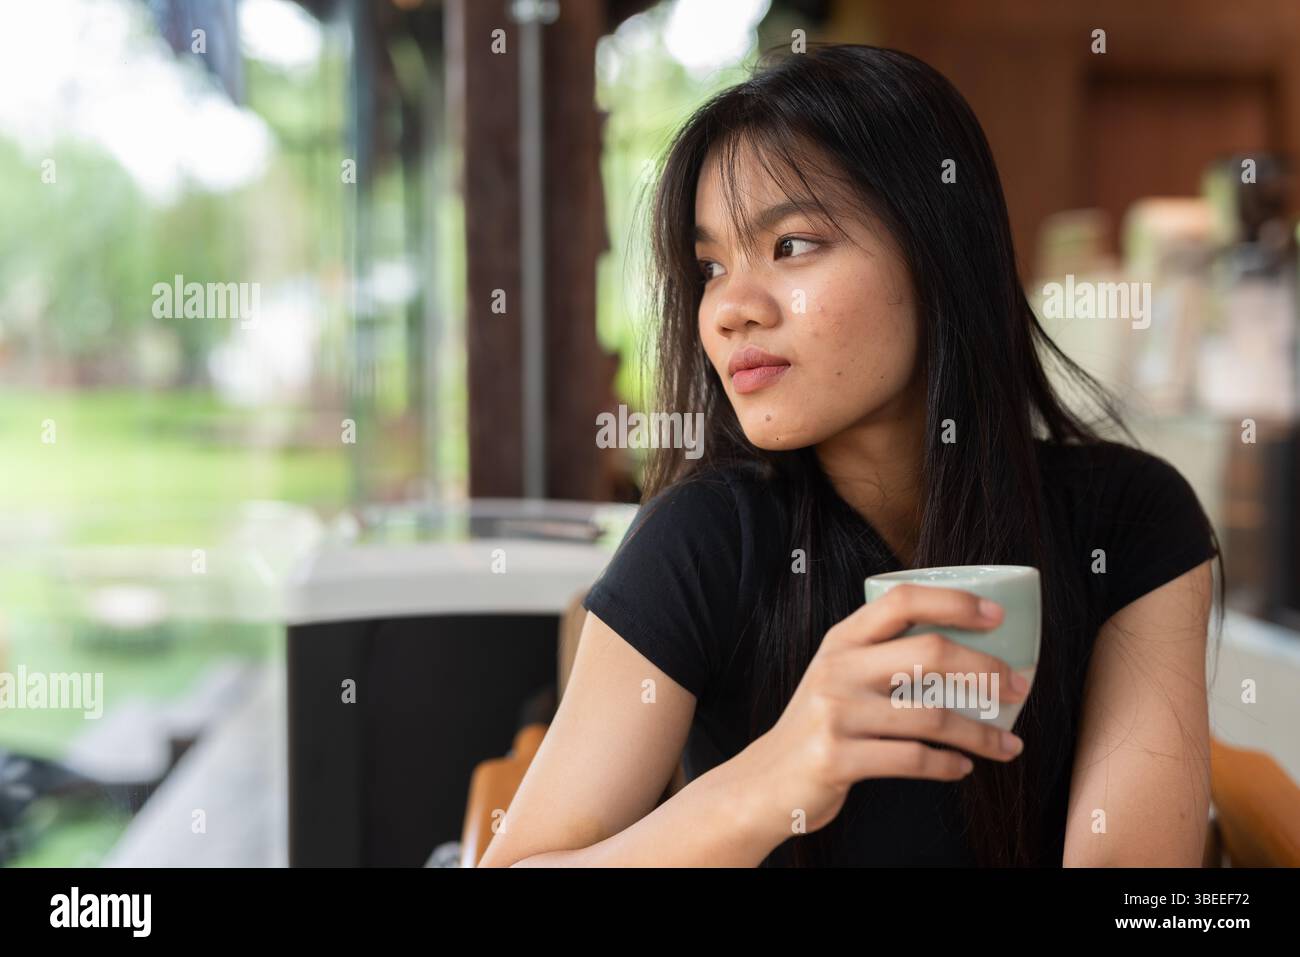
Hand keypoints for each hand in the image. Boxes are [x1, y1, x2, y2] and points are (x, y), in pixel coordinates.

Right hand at [739, 583, 1028, 838]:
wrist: (767, 780)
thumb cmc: (822, 723)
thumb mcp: (841, 675)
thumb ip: (884, 655)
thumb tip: (969, 650)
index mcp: (842, 638)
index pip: (902, 600)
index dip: (954, 602)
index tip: (997, 616)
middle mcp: (837, 668)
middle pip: (929, 652)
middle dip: (986, 669)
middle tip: (1019, 686)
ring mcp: (835, 713)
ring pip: (931, 716)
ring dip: (981, 733)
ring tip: (1008, 744)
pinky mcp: (838, 758)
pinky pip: (912, 760)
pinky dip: (948, 765)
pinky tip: (963, 767)